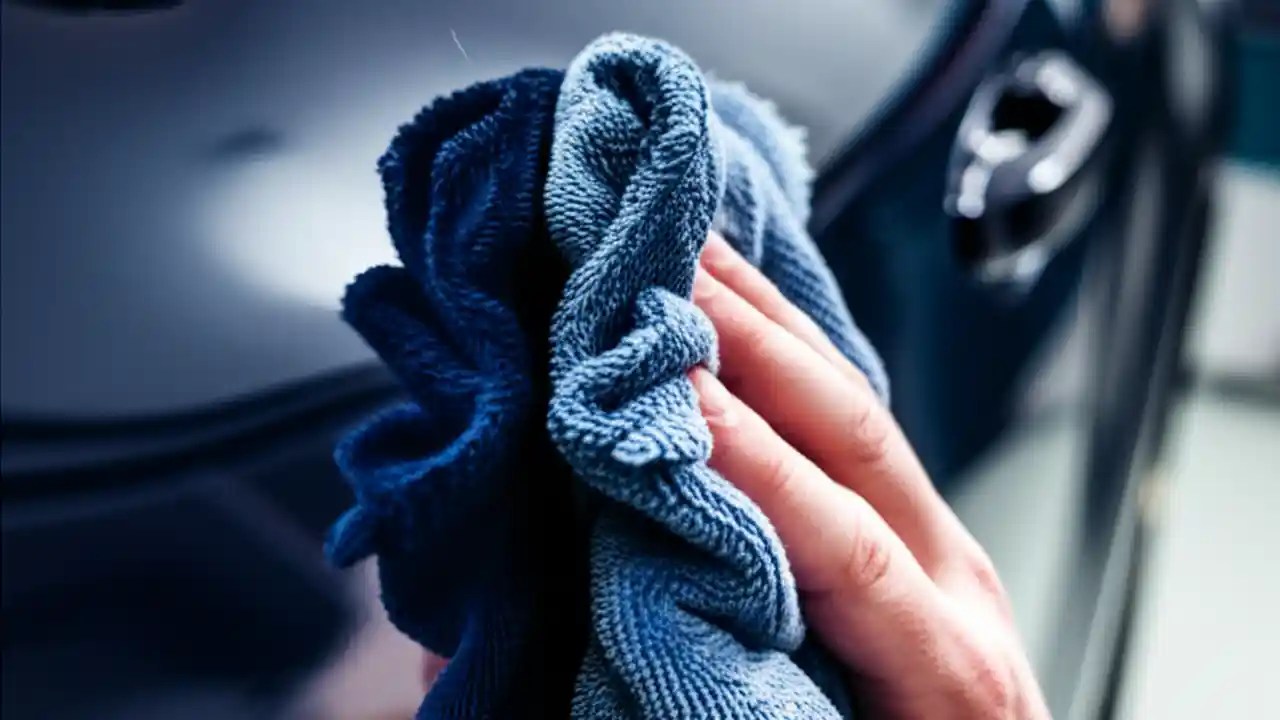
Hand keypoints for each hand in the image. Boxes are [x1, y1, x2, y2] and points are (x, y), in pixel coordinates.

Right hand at [690, 234, 1049, 718]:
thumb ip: (744, 696)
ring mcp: (948, 544)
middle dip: (756, 346)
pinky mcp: (925, 529)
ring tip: (694, 255)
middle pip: (858, 437)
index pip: (842, 541)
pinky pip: (858, 421)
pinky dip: (795, 354)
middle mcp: (956, 581)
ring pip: (861, 407)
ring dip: (772, 325)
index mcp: (945, 666)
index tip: (671, 397)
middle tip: (662, 276)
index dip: (755, 465)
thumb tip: (620, 625)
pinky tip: (748, 312)